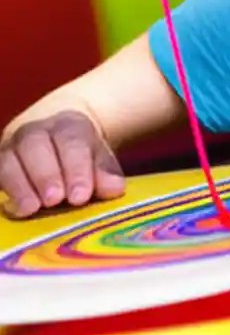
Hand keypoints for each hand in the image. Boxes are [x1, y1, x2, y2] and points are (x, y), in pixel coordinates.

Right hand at [0, 111, 124, 218]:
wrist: (54, 135)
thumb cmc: (81, 155)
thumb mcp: (98, 157)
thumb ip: (105, 172)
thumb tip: (114, 190)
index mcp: (67, 124)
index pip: (71, 141)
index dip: (76, 168)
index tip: (80, 196)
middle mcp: (34, 131)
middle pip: (35, 146)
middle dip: (45, 175)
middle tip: (55, 200)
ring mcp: (10, 146)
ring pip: (8, 160)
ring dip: (19, 186)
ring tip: (30, 209)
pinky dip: (4, 191)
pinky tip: (13, 210)